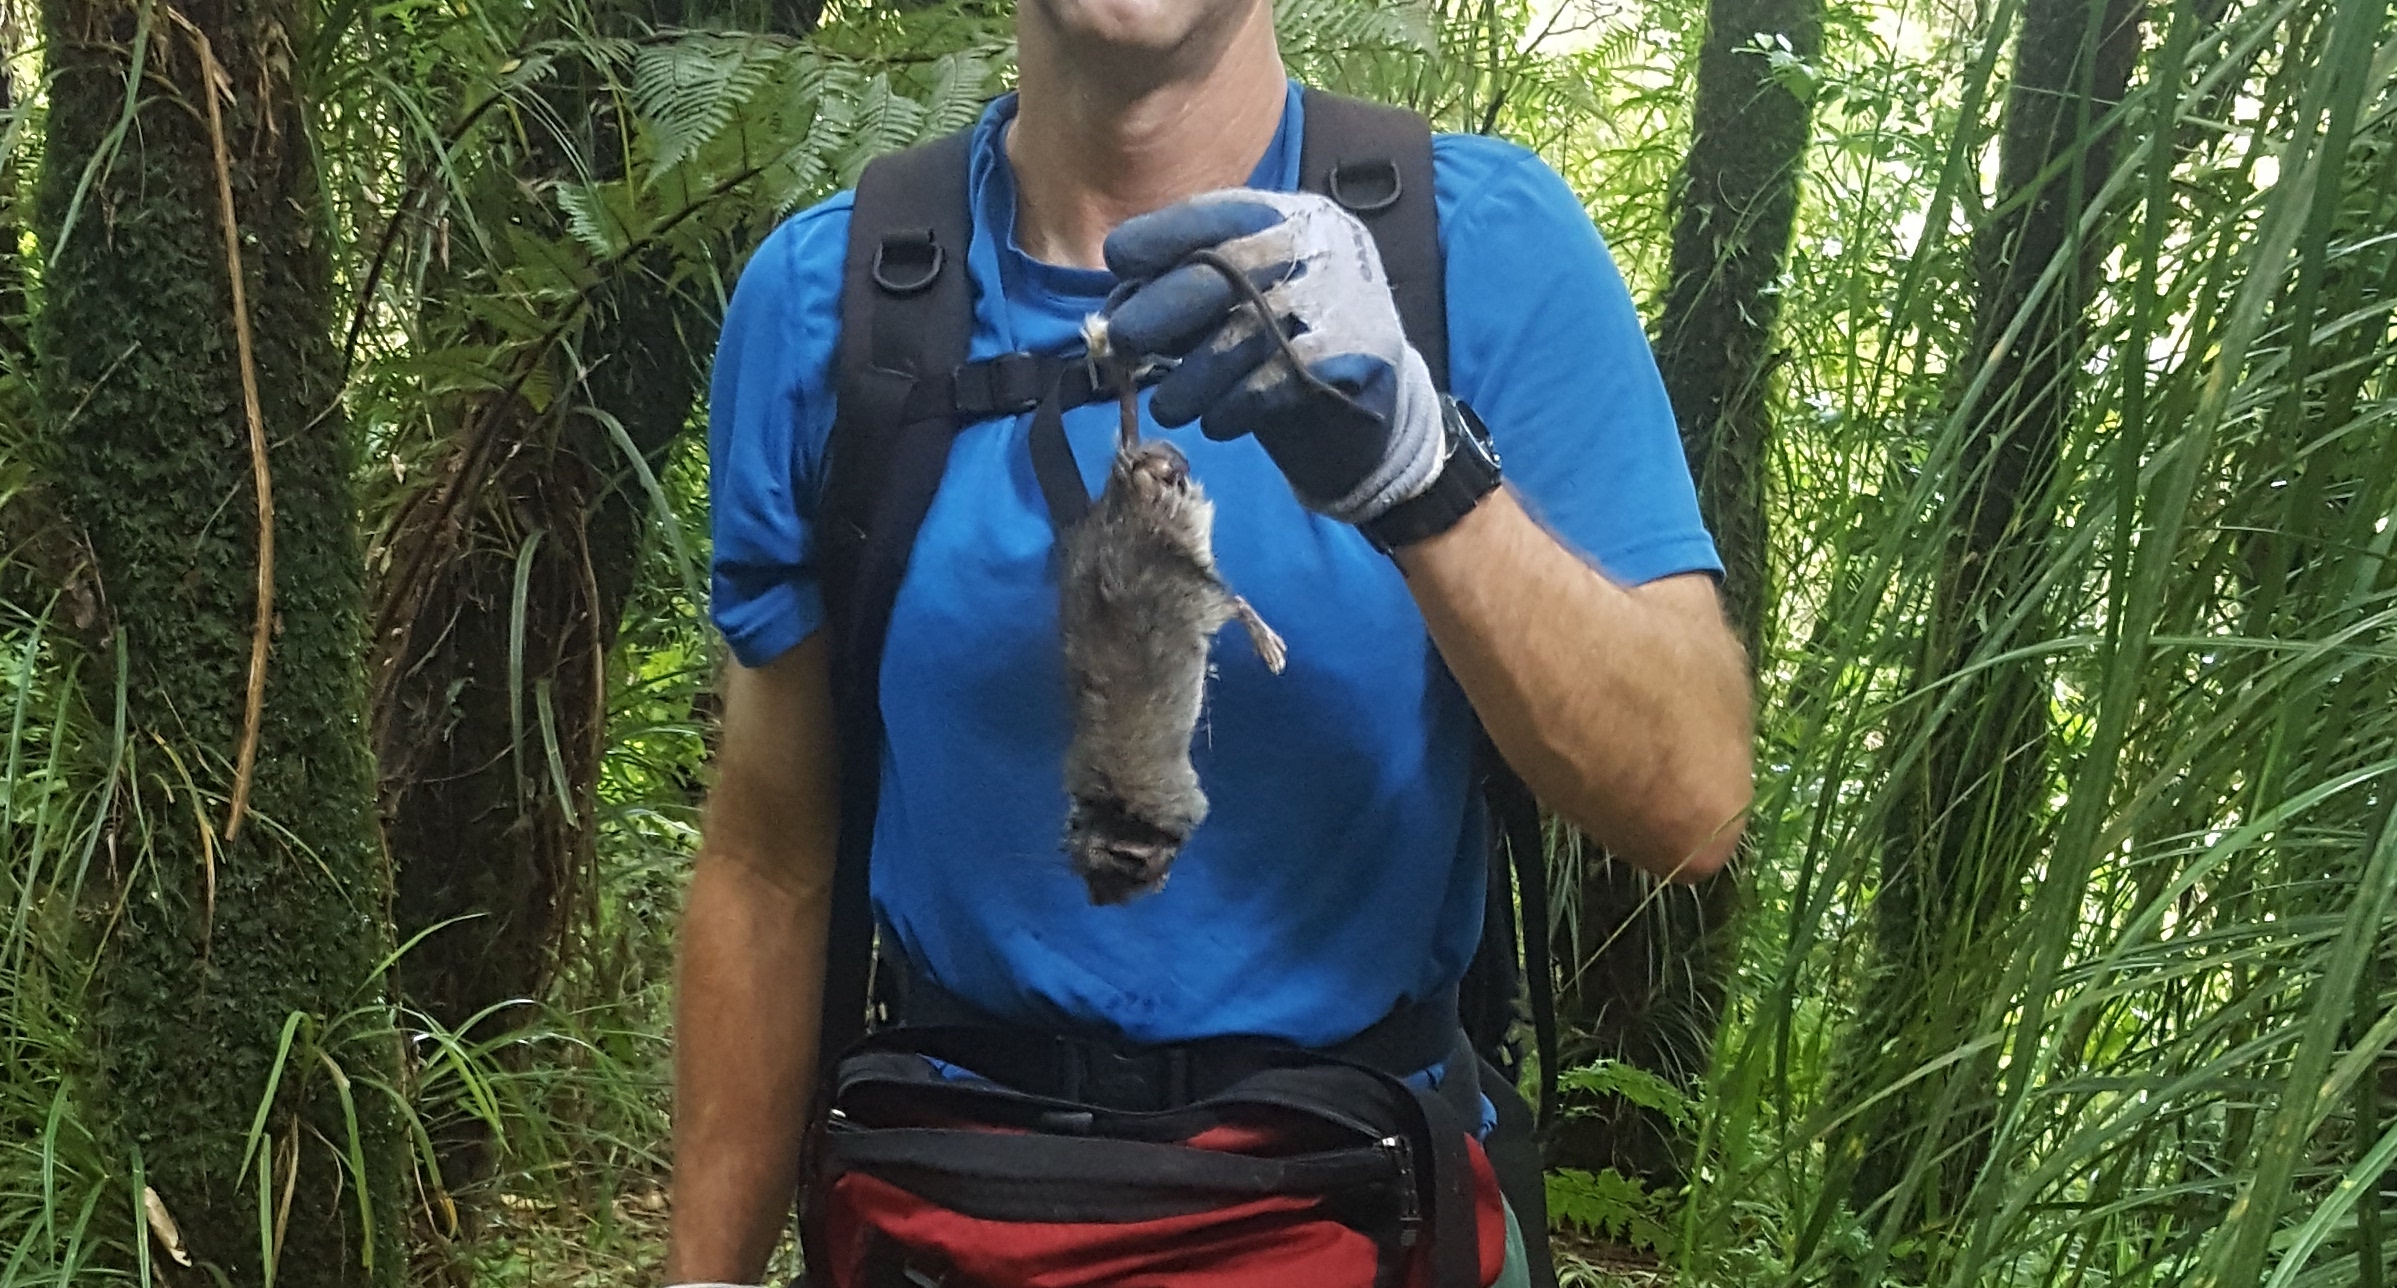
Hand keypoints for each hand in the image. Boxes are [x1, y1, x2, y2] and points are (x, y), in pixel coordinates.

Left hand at [1101, 189, 1445, 524]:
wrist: (1364, 421)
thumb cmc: (1280, 357)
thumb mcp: (1231, 313)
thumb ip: (1182, 302)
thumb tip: (1111, 313)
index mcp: (1290, 219)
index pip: (1221, 213)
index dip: (1164, 233)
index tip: (1117, 258)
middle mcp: (1323, 245)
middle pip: (1233, 266)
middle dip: (1167, 304)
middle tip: (1122, 340)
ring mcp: (1347, 294)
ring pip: (1253, 328)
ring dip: (1196, 372)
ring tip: (1166, 405)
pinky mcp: (1363, 352)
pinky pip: (1285, 377)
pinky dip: (1239, 403)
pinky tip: (1216, 422)